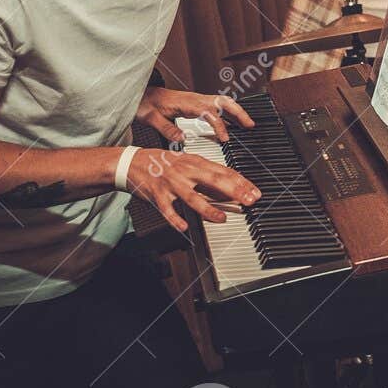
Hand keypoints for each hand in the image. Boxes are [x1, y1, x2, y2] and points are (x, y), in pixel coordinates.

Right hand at [125, 148, 260, 231]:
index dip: (241, 182)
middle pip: (213, 180)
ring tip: (221, 218)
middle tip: (248, 200)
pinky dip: (175, 218)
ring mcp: (171, 183)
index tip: (254, 191)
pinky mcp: (157, 194)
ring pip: (192, 197)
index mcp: (195, 162)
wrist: (132, 162)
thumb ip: (208, 174)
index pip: (223, 171)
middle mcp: (185, 171)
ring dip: (208, 208)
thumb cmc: (163, 163)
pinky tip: (183, 226)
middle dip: (233, 191)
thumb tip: (230, 187)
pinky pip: (167, 209)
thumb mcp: (188, 162)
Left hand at [134, 87, 255, 145]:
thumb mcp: (151, 118)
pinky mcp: (197, 102)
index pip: (210, 113)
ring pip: (223, 101)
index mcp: (187, 103)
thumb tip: (182, 140)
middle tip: (250, 125)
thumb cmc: (145, 104)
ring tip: (248, 124)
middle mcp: (195, 99)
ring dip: (237, 111)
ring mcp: (198, 99)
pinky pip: (218, 105)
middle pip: (223, 102)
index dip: (220, 126)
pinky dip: (230, 111)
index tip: (225, 139)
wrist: (141, 94)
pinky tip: (233, 121)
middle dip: (239, 113)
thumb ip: (167, 129)